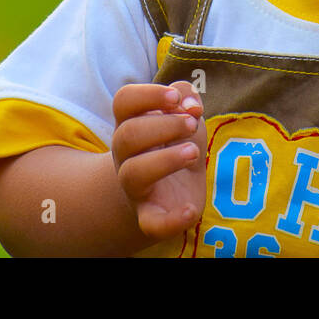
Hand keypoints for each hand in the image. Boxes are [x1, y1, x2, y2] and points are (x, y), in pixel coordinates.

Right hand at [111, 80, 206, 240]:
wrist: (166, 192)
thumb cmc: (175, 144)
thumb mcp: (183, 114)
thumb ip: (187, 96)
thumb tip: (190, 104)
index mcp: (131, 124)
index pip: (123, 101)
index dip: (148, 95)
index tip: (175, 98)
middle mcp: (126, 155)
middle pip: (128, 135)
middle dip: (164, 125)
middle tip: (192, 124)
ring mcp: (135, 187)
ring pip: (133, 173)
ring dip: (167, 159)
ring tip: (194, 153)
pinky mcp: (151, 215)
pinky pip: (151, 223)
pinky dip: (171, 220)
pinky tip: (191, 209)